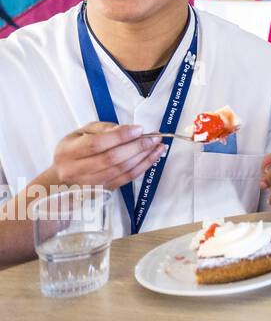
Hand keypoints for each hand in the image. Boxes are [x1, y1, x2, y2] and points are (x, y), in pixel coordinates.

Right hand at [50, 123, 164, 190]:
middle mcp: (76, 170)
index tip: (139, 129)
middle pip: (111, 159)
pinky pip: (126, 179)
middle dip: (137, 147)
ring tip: (158, 146)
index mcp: (68, 152)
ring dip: (144, 157)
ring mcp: (89, 184)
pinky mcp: (102, 191)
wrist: (61, 180)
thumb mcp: (81, 133)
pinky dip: (142, 167)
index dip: (120, 136)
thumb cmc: (74, 151)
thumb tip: (126, 129)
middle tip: (154, 137)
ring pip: (121, 171)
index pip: (96, 144)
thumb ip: (102, 129)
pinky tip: (153, 157)